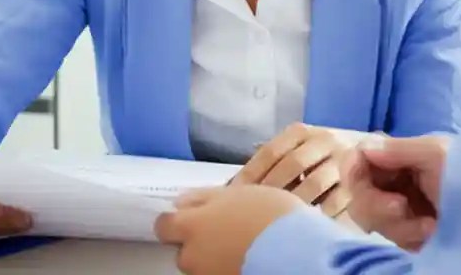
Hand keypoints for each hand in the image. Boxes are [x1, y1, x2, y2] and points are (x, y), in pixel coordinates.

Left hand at [155, 185, 303, 274]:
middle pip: (183, 250)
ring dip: (215, 258)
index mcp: (191, 227)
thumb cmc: (270, 217)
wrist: (297, 254)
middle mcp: (192, 256)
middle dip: (199, 243)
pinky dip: (229, 269)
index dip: (177, 221)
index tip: (194, 217)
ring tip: (244, 248)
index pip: (163, 226)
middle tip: (227, 233)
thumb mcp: (238, 193)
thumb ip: (205, 197)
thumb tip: (180, 202)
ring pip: (203, 266)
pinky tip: (251, 260)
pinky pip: (220, 274)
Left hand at [233, 122, 360, 217]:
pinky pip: (334, 200)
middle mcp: (323, 140)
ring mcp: (342, 160)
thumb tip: (232, 186)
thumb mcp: (296, 148)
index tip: (234, 195)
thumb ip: (271, 160)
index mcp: (301, 131)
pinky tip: (303, 223)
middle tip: (252, 211)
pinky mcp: (357, 181)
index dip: (251, 173)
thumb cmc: (319, 156)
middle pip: (291, 165)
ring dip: (292, 203)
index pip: (270, 151)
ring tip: (275, 220)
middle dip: (269, 190)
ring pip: (313, 183)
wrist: (368, 152)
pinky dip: (317, 213)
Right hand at [340, 135, 450, 250]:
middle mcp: (396, 180)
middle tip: (401, 207)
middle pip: (358, 194)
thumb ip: (399, 149)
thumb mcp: (438, 155)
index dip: (353, 171)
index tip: (361, 181)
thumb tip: (364, 147)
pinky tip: (433, 234)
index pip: (357, 159)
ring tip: (430, 226)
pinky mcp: (410, 233)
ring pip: (372, 220)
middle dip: (377, 205)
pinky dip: (410, 238)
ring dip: (399, 226)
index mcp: (400, 155)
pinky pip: (392, 238)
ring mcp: (401, 209)